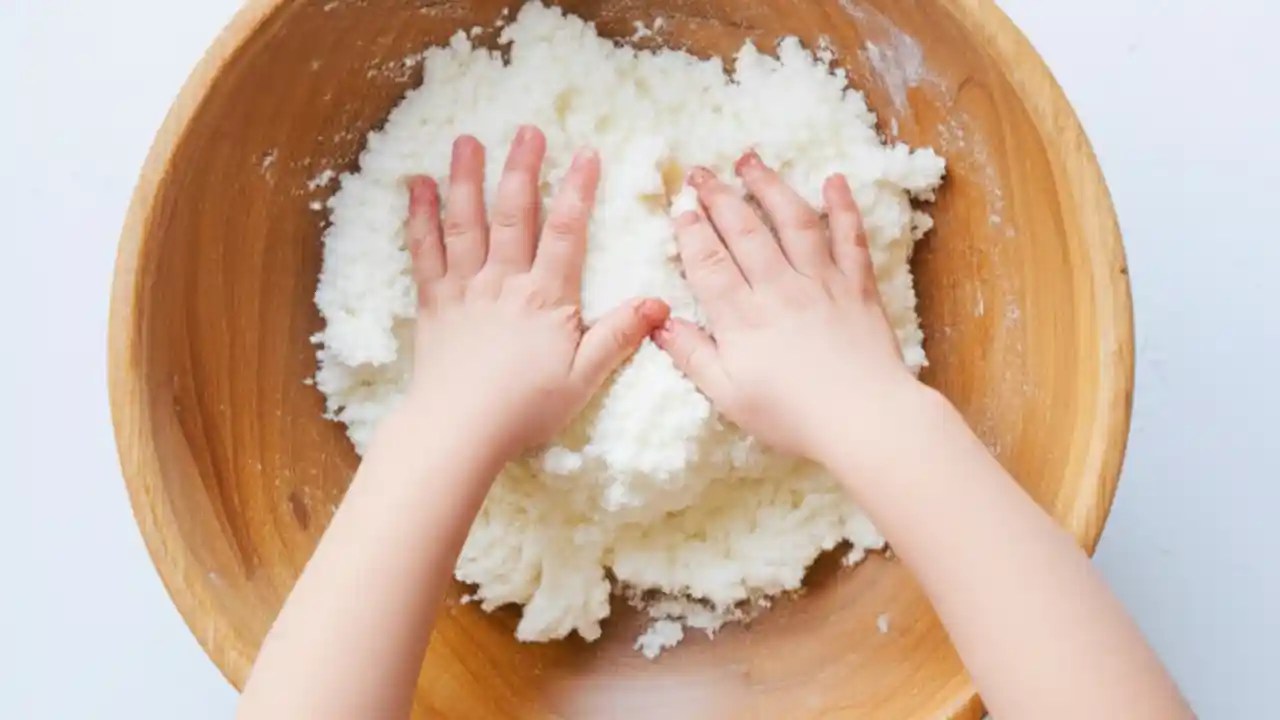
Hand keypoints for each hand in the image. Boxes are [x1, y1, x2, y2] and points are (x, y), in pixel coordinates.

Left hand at [402, 127, 668, 460]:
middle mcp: (504, 282)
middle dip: (523, 168)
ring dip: (467, 177)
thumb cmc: (525, 409)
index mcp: (545, 298)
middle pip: (513, 214)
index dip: (577, 191)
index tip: (587, 154)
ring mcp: (464, 288)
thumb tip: (660, 303)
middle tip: (528, 130)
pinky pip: (424, 251)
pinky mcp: (433, 302)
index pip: (565, 233)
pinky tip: (417, 187)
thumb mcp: (584, 378)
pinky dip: (420, 216)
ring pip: (466, 222)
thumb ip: (619, 336)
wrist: (459, 430)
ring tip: (468, 140)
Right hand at [652, 151, 927, 466]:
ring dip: (769, 186)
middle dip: (719, 197)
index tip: (680, 207)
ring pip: (792, 221)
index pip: (709, 262)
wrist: (866, 419)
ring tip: (750, 160)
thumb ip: (692, 355)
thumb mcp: (728, 395)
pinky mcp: (858, 287)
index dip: (691, 232)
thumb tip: (658, 322)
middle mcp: (779, 288)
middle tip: (701, 172)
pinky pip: (850, 238)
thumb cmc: (793, 416)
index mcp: (742, 317)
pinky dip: (842, 207)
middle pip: (744, 231)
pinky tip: (833, 181)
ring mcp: (821, 282)